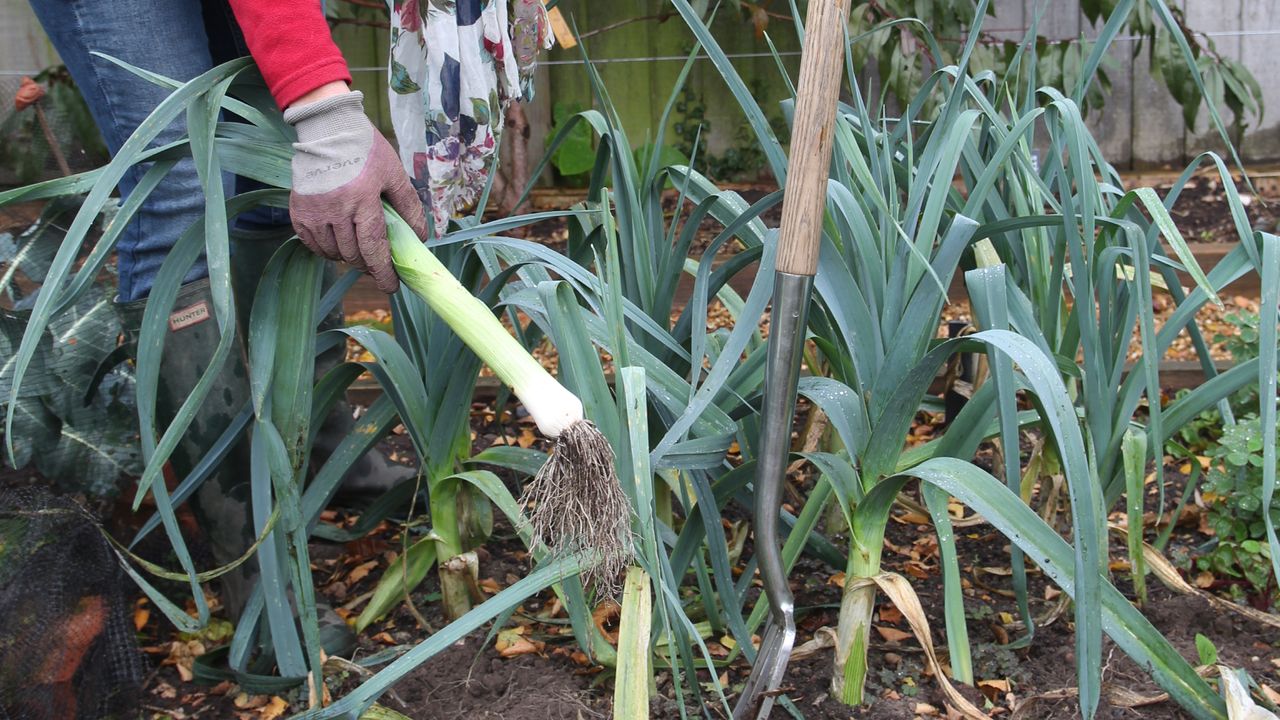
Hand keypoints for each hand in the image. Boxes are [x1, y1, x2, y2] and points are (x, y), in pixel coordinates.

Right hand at [284, 88, 427, 292]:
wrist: (326, 127)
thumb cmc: (365, 148)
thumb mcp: (393, 173)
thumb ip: (408, 206)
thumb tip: (420, 236)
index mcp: (363, 198)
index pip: (374, 247)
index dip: (383, 272)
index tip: (391, 287)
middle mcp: (336, 208)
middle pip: (354, 254)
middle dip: (369, 266)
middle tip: (378, 266)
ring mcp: (314, 211)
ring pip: (333, 252)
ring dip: (348, 257)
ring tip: (359, 250)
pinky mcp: (298, 210)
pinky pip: (313, 244)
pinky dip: (326, 250)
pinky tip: (337, 243)